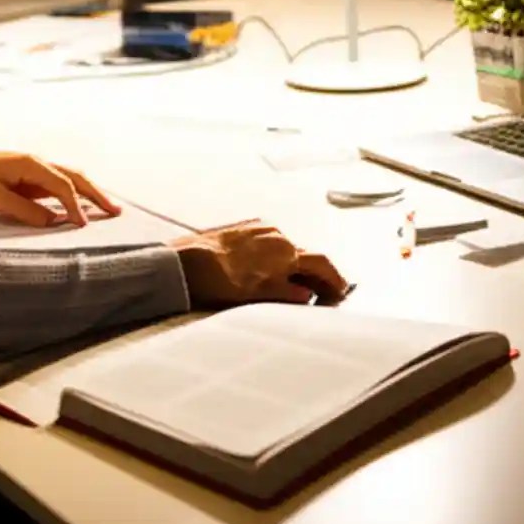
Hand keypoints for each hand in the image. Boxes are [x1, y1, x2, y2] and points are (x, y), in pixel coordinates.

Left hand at [0, 147, 119, 226]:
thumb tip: (52, 221)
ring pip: (67, 179)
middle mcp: (34, 163)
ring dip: (87, 193)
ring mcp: (30, 170)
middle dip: (96, 194)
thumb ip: (24, 211)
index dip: (76, 206)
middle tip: (116, 210)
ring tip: (105, 207)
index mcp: (29, 164)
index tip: (84, 224)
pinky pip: (54, 186)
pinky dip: (70, 194)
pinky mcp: (23, 178)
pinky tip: (76, 206)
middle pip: (74, 177)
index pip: (63, 185)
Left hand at [170, 221, 348, 308]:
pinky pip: (267, 242)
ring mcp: (258, 228)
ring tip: (291, 285)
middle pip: (305, 255)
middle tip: (320, 294)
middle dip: (315, 275)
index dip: (334, 280)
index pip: (322, 263)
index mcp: (286, 251)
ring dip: (294, 265)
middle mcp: (276, 234)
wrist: (182, 262)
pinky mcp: (241, 227)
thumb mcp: (258, 295)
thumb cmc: (219, 280)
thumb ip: (287, 294)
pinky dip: (275, 256)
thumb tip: (306, 295)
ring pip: (285, 248)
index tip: (340, 292)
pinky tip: (266, 270)